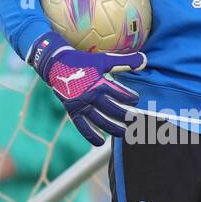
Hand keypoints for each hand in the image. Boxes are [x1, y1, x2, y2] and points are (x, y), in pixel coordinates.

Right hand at [28, 30, 146, 146]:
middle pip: (112, 109)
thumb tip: (145, 60)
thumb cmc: (83, 62)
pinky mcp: (72, 111)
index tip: (136, 100)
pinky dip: (91, 135)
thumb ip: (125, 61)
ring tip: (124, 133)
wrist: (56, 65)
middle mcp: (90, 95)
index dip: (130, 97)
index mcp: (99, 82)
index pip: (119, 93)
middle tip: (134, 119)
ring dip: (112, 128)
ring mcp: (81, 105)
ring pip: (99, 120)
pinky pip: (82, 126)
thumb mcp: (103, 60)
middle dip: (125, 115)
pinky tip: (101, 142)